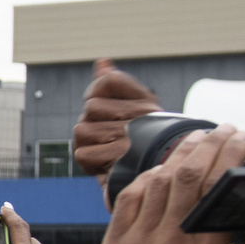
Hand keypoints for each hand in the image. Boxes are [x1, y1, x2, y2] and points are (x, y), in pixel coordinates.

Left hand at [72, 59, 166, 182]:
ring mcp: (128, 135)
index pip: (107, 80)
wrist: (163, 182)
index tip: (108, 113)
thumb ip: (113, 85)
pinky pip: (83, 154)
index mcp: (143, 102)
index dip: (98, 96)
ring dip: (89, 146)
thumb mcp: (133, 112)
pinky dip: (90, 164)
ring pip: (82, 130)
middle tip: (109, 140)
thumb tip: (102, 61)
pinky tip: (106, 167)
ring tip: (107, 154)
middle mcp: (139, 115)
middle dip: (92, 125)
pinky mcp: (117, 158)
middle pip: (90, 108)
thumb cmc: (143, 148)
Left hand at [94, 127, 244, 243]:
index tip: (243, 138)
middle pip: (187, 174)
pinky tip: (159, 171)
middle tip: (225, 129)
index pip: (219, 188)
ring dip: (178, 156)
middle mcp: (168, 243)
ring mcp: (136, 243)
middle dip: (209, 143)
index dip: (232, 156)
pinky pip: (127, 201)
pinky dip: (145, 180)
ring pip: (156, 182)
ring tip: (196, 143)